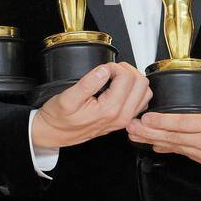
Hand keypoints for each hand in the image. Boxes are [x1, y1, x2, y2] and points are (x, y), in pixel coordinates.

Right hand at [31, 61, 150, 149]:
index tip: (102, 69)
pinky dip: (135, 90)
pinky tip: (121, 87)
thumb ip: (87, 84)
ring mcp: (124, 119)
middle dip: (126, 70)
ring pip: (145, 92)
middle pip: (141, 83)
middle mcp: (121, 117)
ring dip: (133, 79)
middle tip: (110, 70)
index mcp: (109, 110)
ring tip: (116, 77)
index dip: (114, 66)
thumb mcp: (66, 98)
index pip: (126, 78)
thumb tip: (104, 70)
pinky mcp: (124, 120)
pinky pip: (141, 101)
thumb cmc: (59, 118)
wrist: (55, 134)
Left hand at [125, 74, 200, 175]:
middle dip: (149, 132)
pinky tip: (155, 144)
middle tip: (130, 126)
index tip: (147, 117)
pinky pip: (184, 153)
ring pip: (176, 147)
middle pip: (173, 138)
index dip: (163, 121)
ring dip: (154, 140)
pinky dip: (168, 147)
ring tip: (135, 134)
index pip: (184, 124)